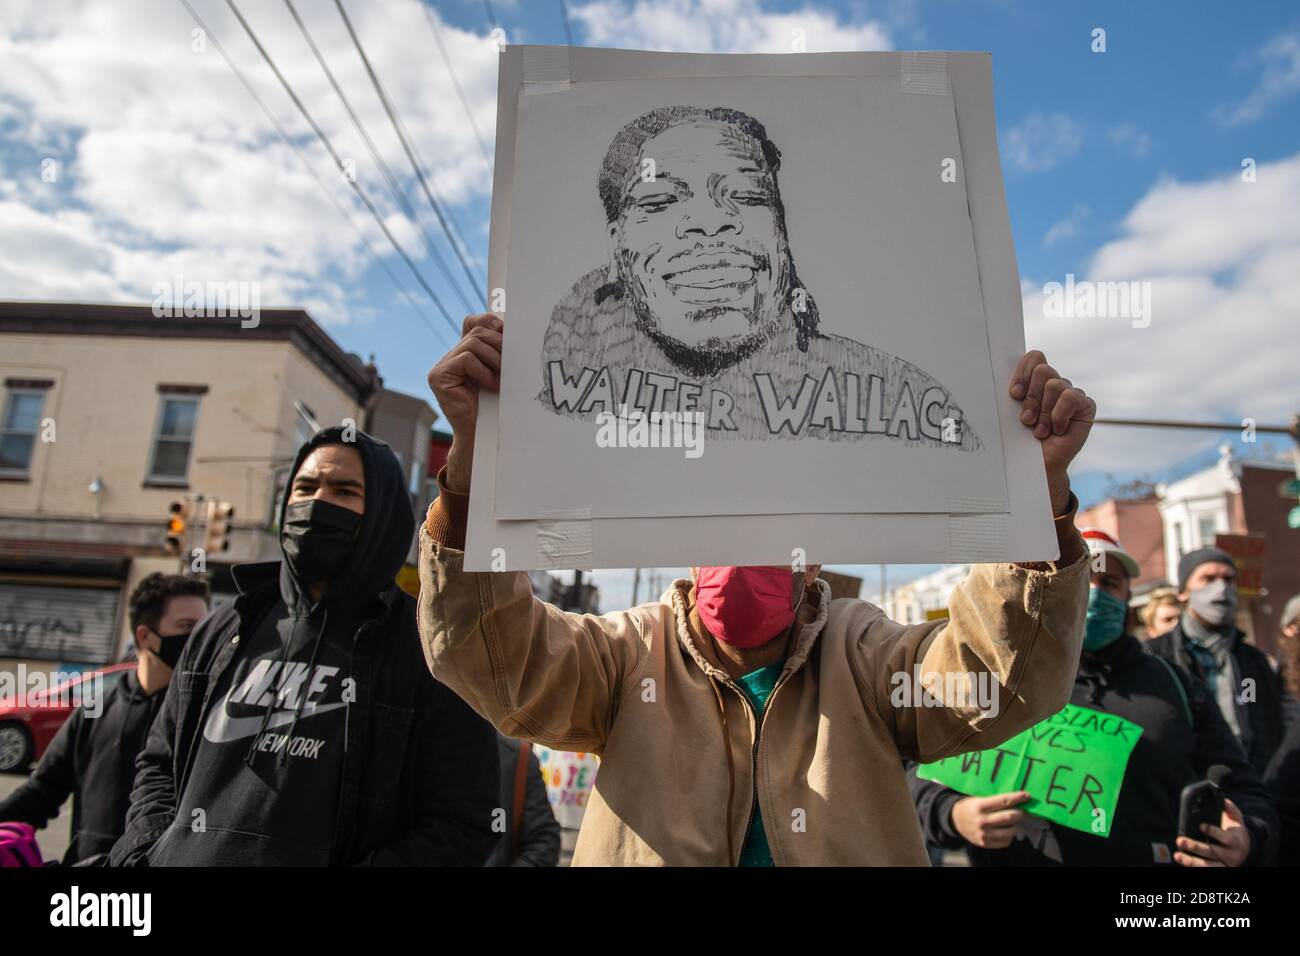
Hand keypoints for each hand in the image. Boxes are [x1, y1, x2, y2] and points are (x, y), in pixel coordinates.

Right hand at [427, 313, 502, 491]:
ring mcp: (441, 366)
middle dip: (499, 343)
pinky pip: (465, 359)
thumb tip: (512, 328)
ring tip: (501, 377)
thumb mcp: (499, 371)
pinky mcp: (438, 376)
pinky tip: (490, 385)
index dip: (489, 321)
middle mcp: (450, 356)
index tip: (506, 330)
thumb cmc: (493, 404)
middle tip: (511, 361)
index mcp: (463, 352)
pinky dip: (482, 371)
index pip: (472, 322)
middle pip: (476, 331)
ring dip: (494, 359)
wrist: (480, 433)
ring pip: (473, 343)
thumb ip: (499, 351)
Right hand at [950, 791, 1030, 848]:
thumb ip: (995, 799)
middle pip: (1010, 817)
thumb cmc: (971, 806)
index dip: (1017, 798)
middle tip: (1021, 809)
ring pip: (1010, 831)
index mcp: (980, 806)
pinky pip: (1006, 841)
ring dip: (1015, 825)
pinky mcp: (985, 843)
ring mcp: (984, 834)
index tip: (1027, 796)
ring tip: (1012, 821)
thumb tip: (1017, 798)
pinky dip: (1009, 835)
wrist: (955, 821)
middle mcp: (982, 821)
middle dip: (1020, 812)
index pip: (1003, 801)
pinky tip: (1005, 829)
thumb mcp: (978, 798)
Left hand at [1008, 350, 1095, 514]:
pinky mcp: (1085, 405)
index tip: (1014, 394)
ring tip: (1039, 431)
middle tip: (1026, 420)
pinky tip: (1057, 430)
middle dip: (1031, 398)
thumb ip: (1014, 392)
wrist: (1038, 465)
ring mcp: (1071, 393)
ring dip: (1043, 412)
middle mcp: (1055, 384)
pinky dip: (1058, 416)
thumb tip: (1003, 375)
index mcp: (1036, 381)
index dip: (1023, 372)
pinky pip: (1069, 397)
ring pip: (1054, 384)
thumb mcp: (1012, 413)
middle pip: (1043, 370)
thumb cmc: (1021, 440)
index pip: (1034, 357)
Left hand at [1175, 799, 1250, 866]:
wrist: (1246, 850)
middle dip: (1196, 847)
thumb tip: (1223, 800)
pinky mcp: (1219, 869)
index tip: (1201, 826)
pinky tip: (1181, 860)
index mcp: (1236, 841)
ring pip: (1209, 865)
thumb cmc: (1236, 831)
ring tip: (1177, 855)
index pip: (1226, 839)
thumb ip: (1231, 809)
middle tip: (1180, 840)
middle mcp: (1232, 855)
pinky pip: (1206, 870)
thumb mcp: (1237, 820)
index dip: (1213, 832)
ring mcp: (1225, 864)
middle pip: (1213, 852)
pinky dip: (1193, 866)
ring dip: (1191, 861)